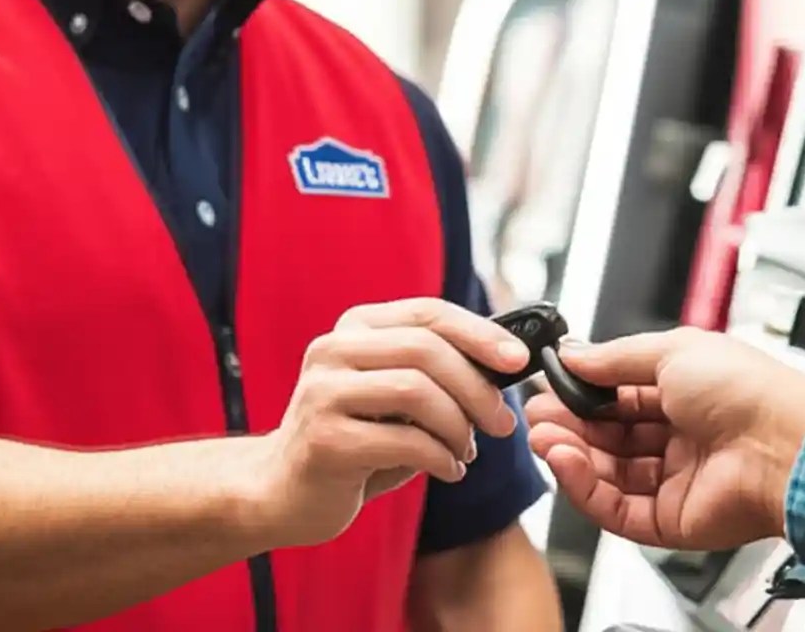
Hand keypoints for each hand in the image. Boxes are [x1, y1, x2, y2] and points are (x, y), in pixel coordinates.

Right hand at [264, 298, 530, 547]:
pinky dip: (441, 459)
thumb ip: (437, 371)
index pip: (429, 313)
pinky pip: (405, 442)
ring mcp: (323, 393)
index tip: (519, 359)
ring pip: (416, 391)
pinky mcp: (325, 441)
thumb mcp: (395, 394)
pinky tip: (448, 471)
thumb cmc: (356, 439)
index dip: (481, 332)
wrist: (284, 490)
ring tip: (467, 450)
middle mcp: (333, 349)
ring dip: (459, 426)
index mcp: (355, 327)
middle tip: (502, 423)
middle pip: (426, 350)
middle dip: (477, 388)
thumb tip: (508, 362)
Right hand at [525, 328, 804, 549]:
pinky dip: (584, 488)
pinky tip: (566, 462)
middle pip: (608, 440)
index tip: (550, 388)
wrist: (785, 444)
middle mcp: (680, 440)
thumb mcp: (670, 351)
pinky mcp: (670, 522)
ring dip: (570, 456)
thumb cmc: (747, 390)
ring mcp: (674, 483)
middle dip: (568, 427)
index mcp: (685, 395)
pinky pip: (615, 510)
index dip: (582, 396)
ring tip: (544, 437)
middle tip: (537, 416)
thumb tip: (572, 354)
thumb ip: (613, 359)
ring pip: (606, 476)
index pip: (619, 400)